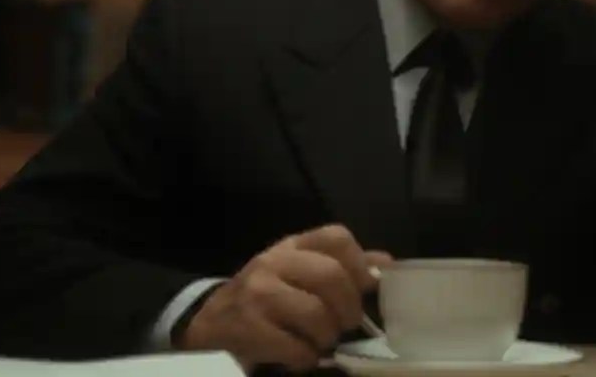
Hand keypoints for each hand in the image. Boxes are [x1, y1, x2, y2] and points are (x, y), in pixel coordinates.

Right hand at [177, 224, 392, 371]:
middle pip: (331, 277)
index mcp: (291, 245)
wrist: (209, 320)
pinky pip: (296, 348)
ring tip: (319, 341)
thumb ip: (341, 266)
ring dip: (326, 337)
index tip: (366, 288)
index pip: (335, 237)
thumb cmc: (265, 294)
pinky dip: (305, 358)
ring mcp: (258, 293)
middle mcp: (273, 262)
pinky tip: (298, 355)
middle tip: (346, 324)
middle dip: (348, 308)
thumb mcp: (298, 271)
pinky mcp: (248, 327)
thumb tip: (386, 264)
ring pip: (317, 315)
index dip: (359, 264)